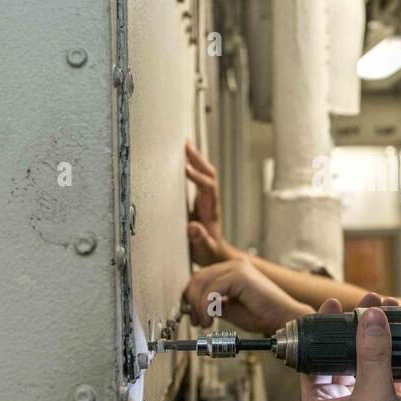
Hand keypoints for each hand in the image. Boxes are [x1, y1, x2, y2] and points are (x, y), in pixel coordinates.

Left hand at [181, 257, 309, 334]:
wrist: (283, 319)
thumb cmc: (262, 315)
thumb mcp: (229, 309)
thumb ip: (212, 303)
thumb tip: (193, 305)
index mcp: (232, 270)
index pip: (200, 277)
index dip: (191, 296)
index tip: (193, 316)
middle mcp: (234, 264)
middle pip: (197, 277)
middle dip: (191, 301)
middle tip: (196, 320)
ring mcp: (238, 267)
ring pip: (201, 282)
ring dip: (198, 306)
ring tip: (205, 322)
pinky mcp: (240, 275)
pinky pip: (212, 290)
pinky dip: (206, 306)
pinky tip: (211, 319)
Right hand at [185, 139, 232, 265]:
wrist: (216, 256)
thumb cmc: (208, 254)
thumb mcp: (203, 251)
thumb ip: (199, 240)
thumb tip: (194, 227)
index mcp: (211, 212)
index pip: (208, 188)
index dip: (198, 178)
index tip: (186, 169)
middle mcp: (210, 202)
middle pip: (209, 175)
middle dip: (198, 159)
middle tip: (186, 144)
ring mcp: (207, 201)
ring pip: (205, 174)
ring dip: (197, 159)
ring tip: (185, 144)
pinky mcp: (201, 201)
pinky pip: (199, 179)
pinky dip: (193, 167)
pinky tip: (184, 159)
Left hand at [300, 294, 400, 400]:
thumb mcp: (374, 399)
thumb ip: (372, 356)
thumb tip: (369, 319)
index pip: (314, 359)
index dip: (324, 332)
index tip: (334, 307)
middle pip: (345, 359)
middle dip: (358, 333)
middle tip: (370, 308)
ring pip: (370, 367)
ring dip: (381, 344)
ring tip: (390, 318)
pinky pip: (393, 380)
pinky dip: (399, 364)